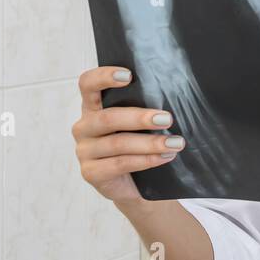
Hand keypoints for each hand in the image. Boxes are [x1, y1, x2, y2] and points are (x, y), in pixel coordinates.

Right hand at [71, 66, 183, 204]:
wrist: (133, 184)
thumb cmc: (137, 145)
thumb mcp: (138, 124)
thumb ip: (144, 108)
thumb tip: (175, 96)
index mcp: (93, 107)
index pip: (88, 85)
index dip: (103, 77)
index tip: (128, 75)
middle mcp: (84, 127)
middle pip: (107, 118)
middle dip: (140, 118)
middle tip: (167, 119)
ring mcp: (84, 151)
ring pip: (118, 143)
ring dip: (150, 143)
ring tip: (175, 143)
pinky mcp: (90, 173)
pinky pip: (120, 164)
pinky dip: (146, 160)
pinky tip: (164, 157)